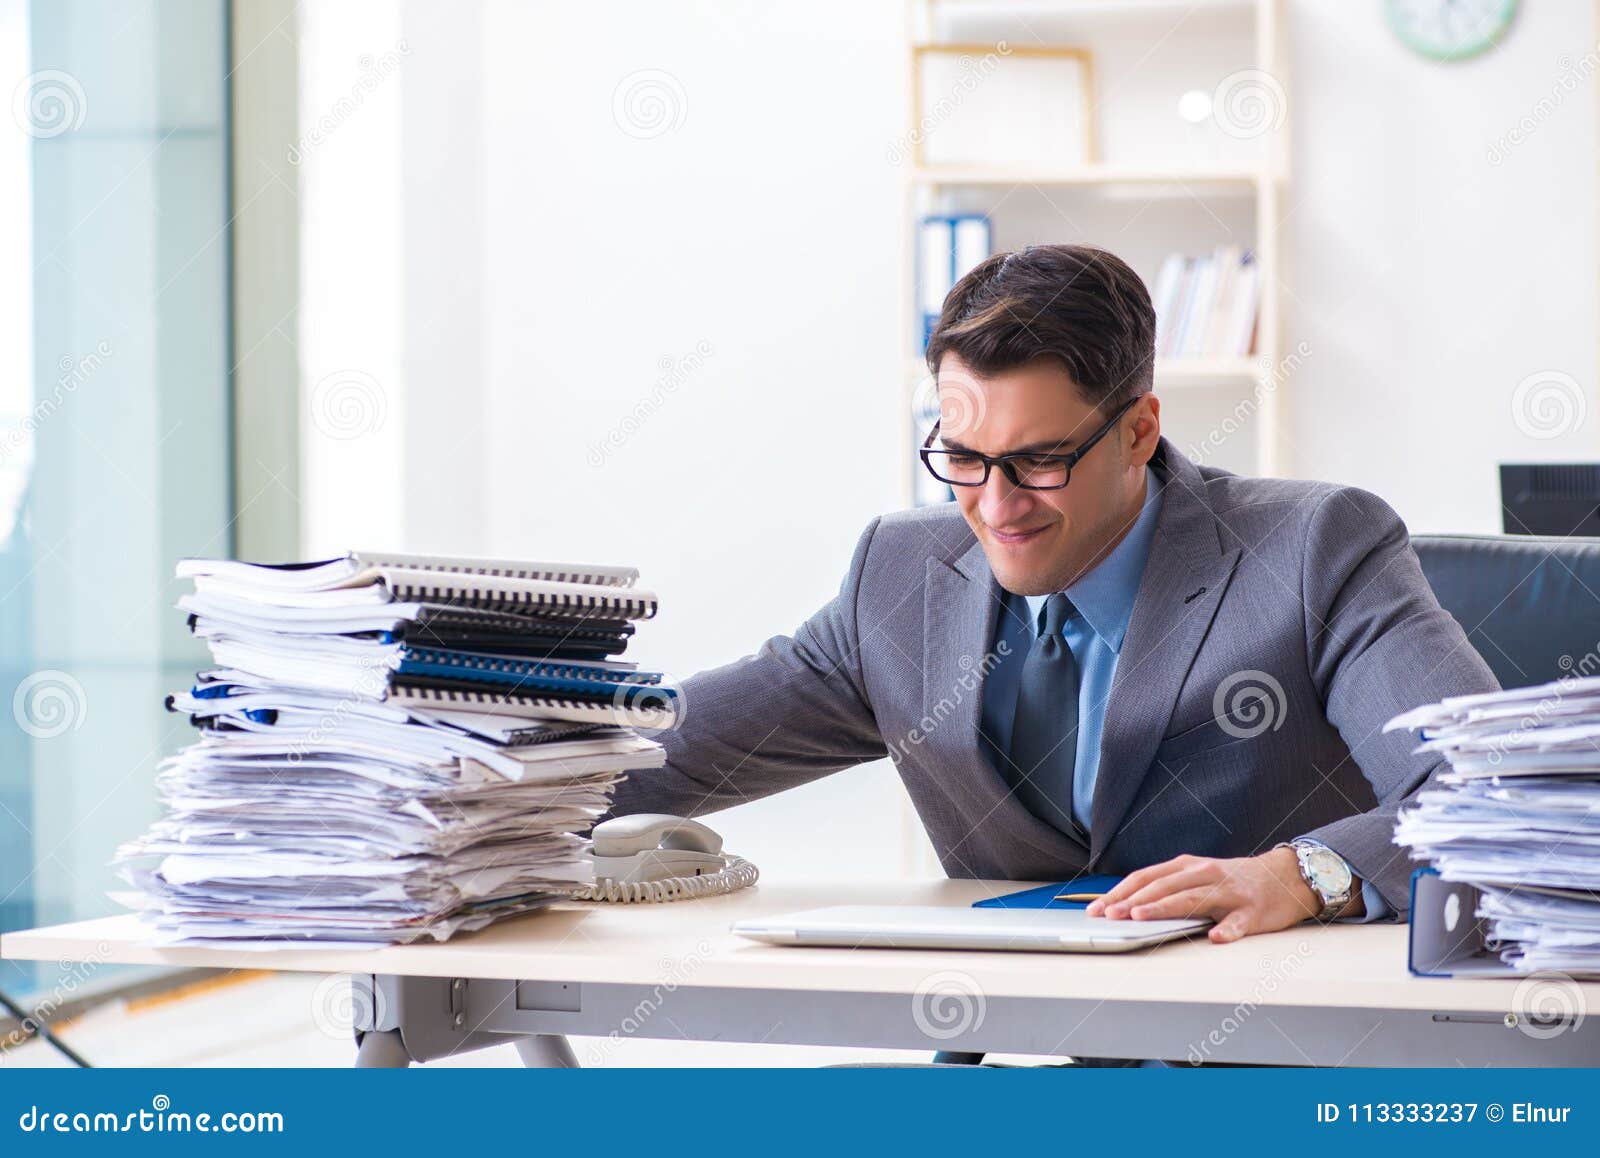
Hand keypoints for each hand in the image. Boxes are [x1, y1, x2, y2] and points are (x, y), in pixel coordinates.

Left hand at [1084, 848, 1323, 942]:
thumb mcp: (1197, 877)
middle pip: (1163, 886)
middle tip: (1110, 915)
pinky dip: (1227, 929)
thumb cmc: (1232, 882)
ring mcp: (1228, 891)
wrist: (1284, 876)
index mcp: (1186, 867)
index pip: (1145, 878)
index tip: (1096, 908)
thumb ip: (1168, 888)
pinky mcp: (1252, 910)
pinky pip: (1238, 921)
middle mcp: (1204, 874)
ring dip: (1164, 908)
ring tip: (1141, 917)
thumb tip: (1127, 906)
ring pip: (1193, 899)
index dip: (1119, 892)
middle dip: (1133, 900)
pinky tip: (1216, 937)